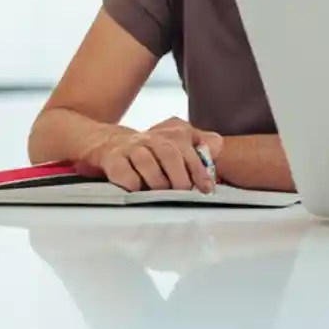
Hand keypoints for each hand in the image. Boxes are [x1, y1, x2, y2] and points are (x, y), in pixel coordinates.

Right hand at [75, 117, 220, 192]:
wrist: (110, 142)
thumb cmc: (151, 148)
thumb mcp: (176, 140)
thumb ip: (200, 143)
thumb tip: (218, 145)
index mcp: (171, 134)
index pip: (189, 151)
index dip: (199, 171)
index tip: (207, 189)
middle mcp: (151, 139)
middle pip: (169, 153)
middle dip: (179, 177)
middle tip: (183, 193)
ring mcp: (131, 148)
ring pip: (146, 161)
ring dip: (157, 181)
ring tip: (162, 194)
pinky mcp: (112, 159)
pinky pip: (123, 172)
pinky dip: (133, 183)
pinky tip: (139, 191)